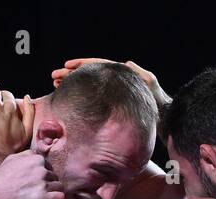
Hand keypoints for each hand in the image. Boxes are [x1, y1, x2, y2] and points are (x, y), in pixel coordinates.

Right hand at [0, 149, 64, 198]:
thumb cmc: (2, 176)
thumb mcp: (12, 159)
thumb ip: (26, 154)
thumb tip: (35, 153)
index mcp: (37, 159)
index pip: (48, 166)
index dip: (44, 173)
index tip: (38, 179)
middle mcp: (42, 171)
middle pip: (54, 176)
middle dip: (49, 181)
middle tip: (41, 188)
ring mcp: (44, 185)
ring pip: (58, 186)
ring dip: (54, 190)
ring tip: (46, 195)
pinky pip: (60, 196)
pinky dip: (58, 198)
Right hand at [52, 57, 169, 107]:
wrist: (162, 119)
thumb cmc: (157, 102)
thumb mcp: (150, 84)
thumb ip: (140, 73)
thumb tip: (126, 62)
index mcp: (119, 75)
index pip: (96, 65)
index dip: (80, 64)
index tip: (66, 66)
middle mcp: (112, 84)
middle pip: (86, 75)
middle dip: (69, 75)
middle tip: (53, 78)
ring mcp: (109, 96)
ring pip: (85, 87)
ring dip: (70, 85)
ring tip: (56, 86)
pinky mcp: (109, 108)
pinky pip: (90, 101)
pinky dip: (79, 99)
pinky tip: (69, 102)